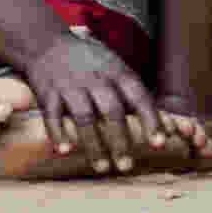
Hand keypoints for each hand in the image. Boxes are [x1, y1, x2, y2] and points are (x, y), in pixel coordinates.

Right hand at [16, 34, 200, 175]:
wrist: (47, 44)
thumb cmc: (90, 63)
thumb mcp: (116, 68)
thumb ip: (134, 95)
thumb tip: (164, 123)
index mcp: (118, 73)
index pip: (139, 97)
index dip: (151, 120)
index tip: (160, 143)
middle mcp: (96, 80)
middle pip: (112, 111)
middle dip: (120, 140)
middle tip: (127, 167)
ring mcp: (71, 86)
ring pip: (84, 117)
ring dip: (93, 145)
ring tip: (102, 168)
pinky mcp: (48, 94)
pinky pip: (53, 116)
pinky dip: (59, 134)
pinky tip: (65, 152)